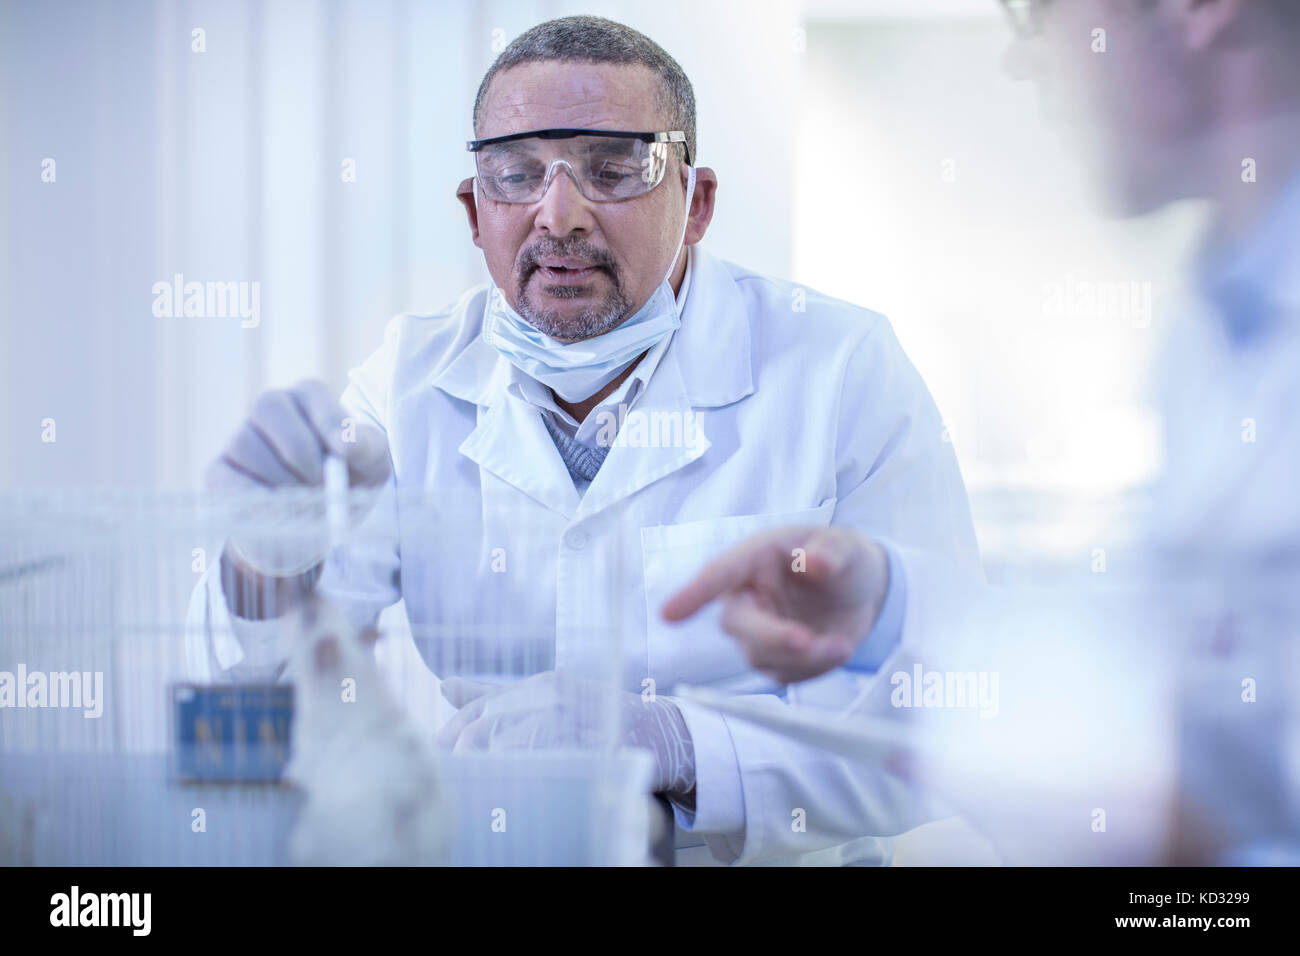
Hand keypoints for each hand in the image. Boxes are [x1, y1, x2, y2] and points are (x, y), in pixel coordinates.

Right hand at [207, 380, 390, 575]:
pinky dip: (257, 499)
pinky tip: (281, 514)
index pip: (310, 391)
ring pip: (246, 444)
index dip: (327, 419)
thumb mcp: (370, 462)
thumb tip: (347, 444)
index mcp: (307, 398)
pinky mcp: (220, 472)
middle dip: (299, 450)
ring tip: (307, 503)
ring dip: (281, 479)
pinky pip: (228, 480)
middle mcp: (269, 409)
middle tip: (322, 483)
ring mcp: (240, 438)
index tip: (344, 453)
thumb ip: (364, 447)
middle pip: (269, 407)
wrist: (324, 519)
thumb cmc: (352, 477)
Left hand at [436, 671, 695, 795]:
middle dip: (466, 751)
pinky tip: (514, 787)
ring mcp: (574, 718)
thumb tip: (446, 685)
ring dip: (491, 765)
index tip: (440, 753)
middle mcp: (555, 695)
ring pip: (514, 742)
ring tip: (477, 784)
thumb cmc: (598, 720)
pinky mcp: (589, 742)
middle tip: (452, 774)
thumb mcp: (550, 701)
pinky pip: (547, 759)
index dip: (455, 730)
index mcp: (543, 685)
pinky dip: (526, 773)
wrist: (661, 735)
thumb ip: (498, 696)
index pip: (484, 705)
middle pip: (492, 724)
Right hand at [660, 525, 888, 683]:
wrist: (860, 593)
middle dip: (769, 636)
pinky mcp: (774, 659)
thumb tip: (816, 561)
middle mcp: (747, 595)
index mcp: (755, 558)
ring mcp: (757, 631)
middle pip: (736, 623)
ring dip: (803, 657)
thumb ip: (832, 553)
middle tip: (805, 640)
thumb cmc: (844, 561)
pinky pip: (785, 674)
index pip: (720, 574)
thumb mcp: (847, 548)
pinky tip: (836, 647)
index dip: (694, 594)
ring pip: (760, 655)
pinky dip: (814, 668)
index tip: (668, 615)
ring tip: (841, 644)